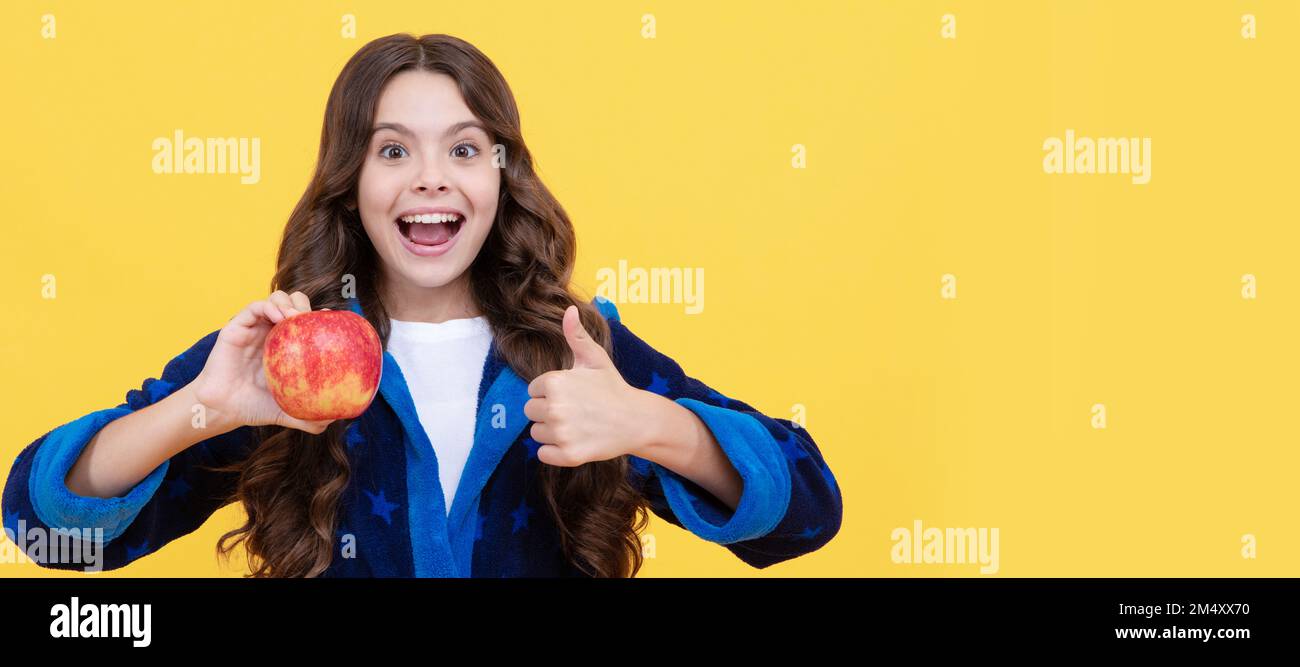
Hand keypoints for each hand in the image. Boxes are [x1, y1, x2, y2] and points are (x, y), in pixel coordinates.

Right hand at [191, 290, 334, 434]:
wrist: (223, 410)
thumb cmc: (253, 406)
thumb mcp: (286, 411)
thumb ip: (307, 418)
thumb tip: (330, 422)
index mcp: (287, 347)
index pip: (307, 321)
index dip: (320, 318)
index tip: (333, 323)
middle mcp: (272, 333)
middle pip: (294, 303)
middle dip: (305, 306)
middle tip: (311, 321)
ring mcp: (255, 328)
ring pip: (276, 299)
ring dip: (289, 303)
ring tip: (296, 318)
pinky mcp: (237, 327)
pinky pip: (254, 307)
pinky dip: (269, 306)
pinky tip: (279, 316)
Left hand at [524, 305, 654, 466]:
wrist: (636, 420)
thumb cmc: (612, 387)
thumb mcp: (594, 358)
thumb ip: (575, 335)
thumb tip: (569, 309)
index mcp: (554, 382)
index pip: (533, 390)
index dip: (550, 392)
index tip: (573, 394)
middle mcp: (554, 407)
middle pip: (532, 412)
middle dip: (549, 411)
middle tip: (576, 410)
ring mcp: (561, 433)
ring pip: (537, 433)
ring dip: (552, 432)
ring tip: (577, 425)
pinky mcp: (568, 455)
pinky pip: (543, 454)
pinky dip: (556, 451)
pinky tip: (575, 441)